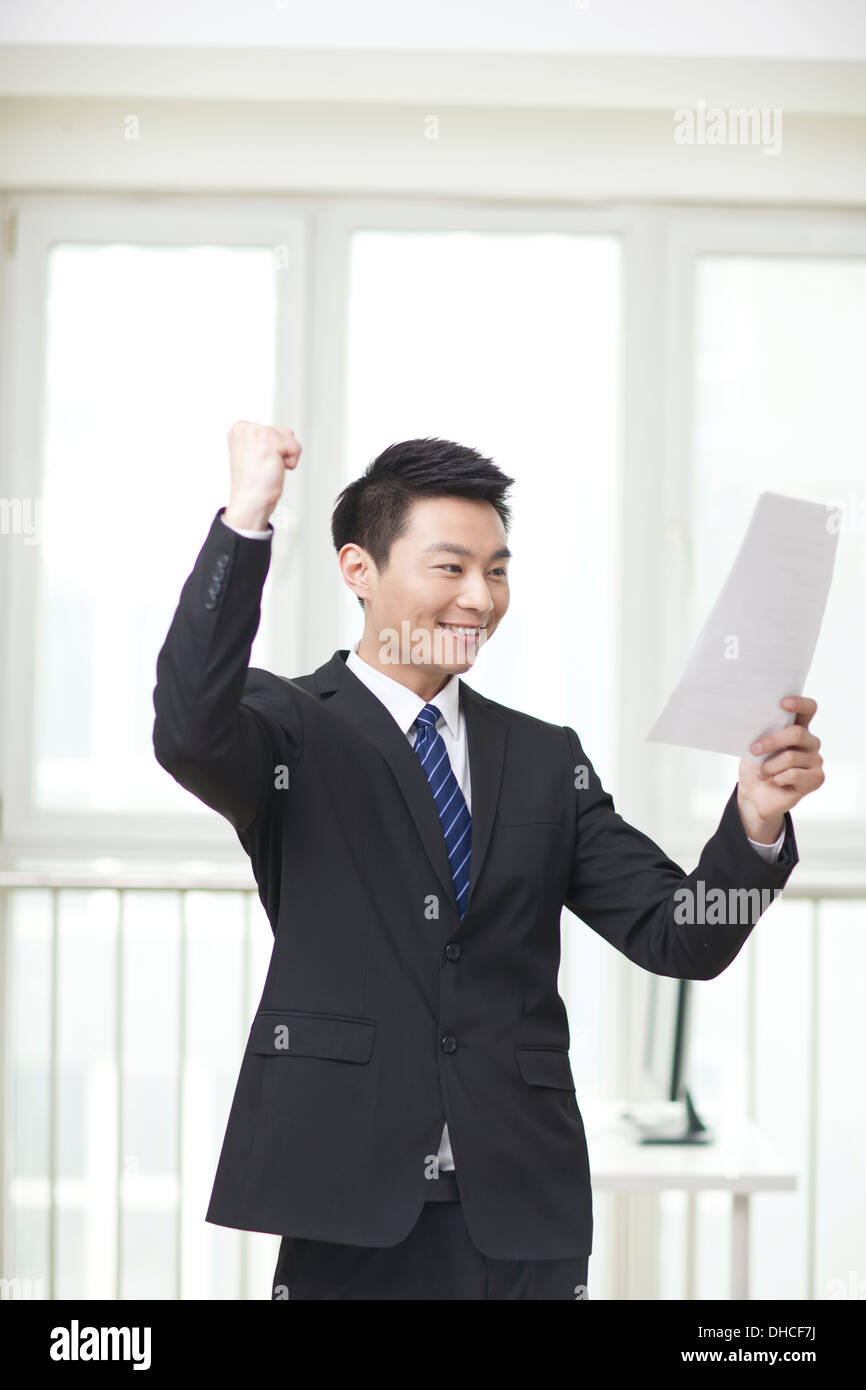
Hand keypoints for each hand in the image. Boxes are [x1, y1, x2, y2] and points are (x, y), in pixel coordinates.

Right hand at [224, 421, 301, 528]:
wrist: (250, 500)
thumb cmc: (253, 483)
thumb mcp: (254, 453)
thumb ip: (263, 438)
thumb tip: (283, 434)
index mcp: (239, 428)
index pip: (272, 429)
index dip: (273, 449)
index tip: (258, 462)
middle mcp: (245, 427)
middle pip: (282, 431)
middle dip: (280, 451)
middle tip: (264, 466)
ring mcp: (256, 432)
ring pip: (290, 437)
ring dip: (286, 455)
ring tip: (269, 467)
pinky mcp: (269, 440)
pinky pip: (296, 447)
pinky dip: (291, 462)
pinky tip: (275, 469)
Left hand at [737, 696, 824, 841]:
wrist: (755, 795)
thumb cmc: (756, 766)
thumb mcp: (753, 746)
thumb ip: (761, 732)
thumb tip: (753, 719)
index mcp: (797, 727)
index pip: (808, 709)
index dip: (799, 703)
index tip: (783, 703)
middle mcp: (810, 741)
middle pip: (797, 733)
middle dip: (772, 741)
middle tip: (754, 749)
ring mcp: (815, 760)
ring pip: (791, 757)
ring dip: (770, 766)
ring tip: (762, 773)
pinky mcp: (816, 778)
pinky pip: (795, 774)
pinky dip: (778, 778)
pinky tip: (775, 781)